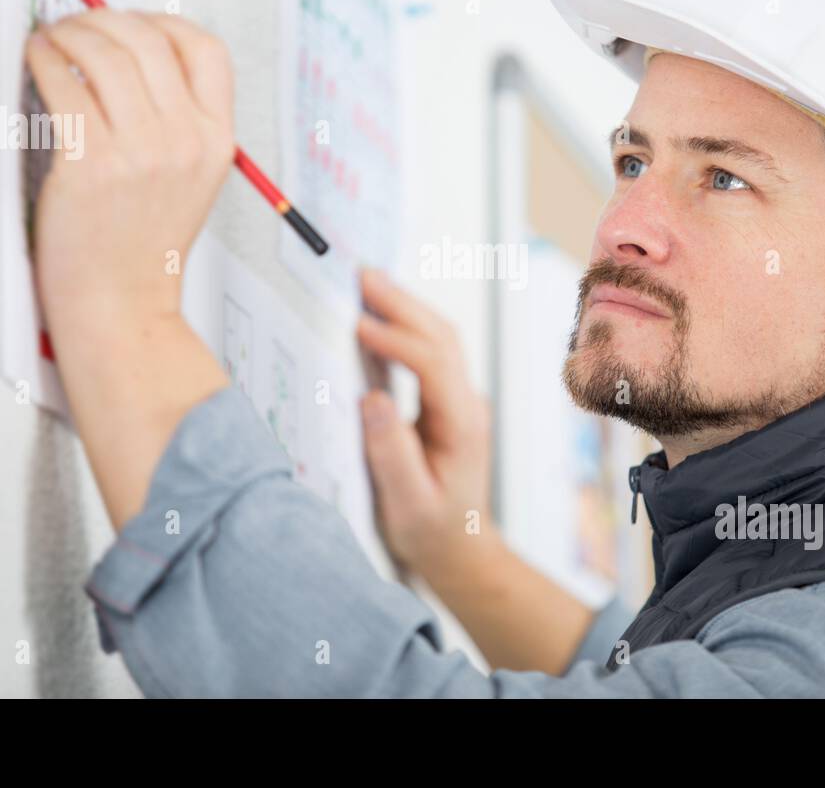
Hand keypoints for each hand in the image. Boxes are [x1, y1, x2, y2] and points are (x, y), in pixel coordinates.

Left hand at [26, 10, 234, 341]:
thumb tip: (131, 51)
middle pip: (150, 40)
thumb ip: (179, 120)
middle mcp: (184, 141)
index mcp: (216, 141)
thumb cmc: (145, 244)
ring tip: (53, 38)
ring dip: (71, 32)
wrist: (122, 303)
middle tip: (78, 24)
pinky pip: (65, 84)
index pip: (206, 50)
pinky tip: (38, 58)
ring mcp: (140, 152)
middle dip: (105, 17)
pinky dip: (46, 58)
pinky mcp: (91, 164)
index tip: (133, 22)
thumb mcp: (192, 179)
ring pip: (105, 54)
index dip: (164, 22)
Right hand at [356, 270, 495, 579]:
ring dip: (404, 308)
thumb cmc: (432, 532)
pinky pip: (429, 351)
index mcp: (461, 425)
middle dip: (401, 303)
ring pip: (439, 338)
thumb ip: (390, 453)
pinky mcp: (446, 400)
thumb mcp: (407, 504)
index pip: (431, 364)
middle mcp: (467, 403)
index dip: (395, 340)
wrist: (460, 549)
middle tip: (360, 275)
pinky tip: (377, 316)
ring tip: (365, 283)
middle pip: (440, 337)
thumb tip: (372, 399)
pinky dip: (404, 326)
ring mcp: (460, 399)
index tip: (357, 324)